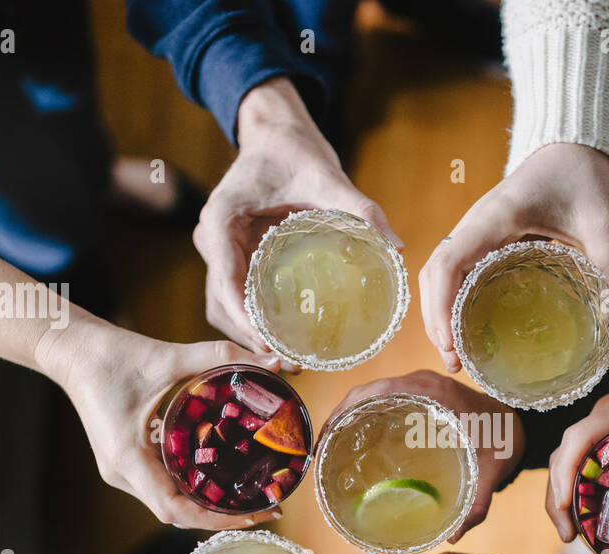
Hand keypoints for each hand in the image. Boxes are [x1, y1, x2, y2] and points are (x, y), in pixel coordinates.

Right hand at [52, 325, 283, 529]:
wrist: (73, 351)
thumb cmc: (112, 356)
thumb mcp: (168, 356)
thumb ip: (220, 356)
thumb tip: (272, 361)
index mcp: (127, 457)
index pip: (173, 509)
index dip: (214, 518)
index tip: (253, 513)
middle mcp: (121, 473)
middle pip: (177, 513)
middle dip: (221, 516)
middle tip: (266, 509)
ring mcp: (121, 470)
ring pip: (170, 503)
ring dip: (208, 506)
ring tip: (251, 498)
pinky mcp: (126, 461)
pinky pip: (164, 486)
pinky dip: (193, 490)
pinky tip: (222, 480)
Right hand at [193, 78, 401, 367]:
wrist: (276, 134)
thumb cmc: (296, 152)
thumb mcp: (327, 176)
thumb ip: (360, 208)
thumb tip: (396, 247)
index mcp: (222, 219)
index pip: (226, 279)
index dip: (245, 318)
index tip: (271, 344)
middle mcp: (213, 237)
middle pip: (220, 302)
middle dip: (248, 338)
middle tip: (287, 364)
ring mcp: (219, 250)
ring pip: (222, 306)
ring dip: (248, 337)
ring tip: (287, 362)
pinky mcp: (231, 257)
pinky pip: (234, 298)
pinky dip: (252, 323)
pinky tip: (283, 342)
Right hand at [323, 370, 525, 540]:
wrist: (521, 421)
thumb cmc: (506, 440)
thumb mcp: (493, 471)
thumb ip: (478, 505)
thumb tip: (453, 535)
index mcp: (433, 393)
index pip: (375, 391)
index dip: (344, 411)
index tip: (326, 437)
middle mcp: (422, 383)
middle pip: (364, 392)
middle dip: (337, 417)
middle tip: (321, 450)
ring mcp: (419, 385)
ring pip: (371, 395)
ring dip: (347, 415)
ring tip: (330, 448)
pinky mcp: (420, 393)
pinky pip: (384, 399)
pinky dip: (364, 415)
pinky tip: (355, 442)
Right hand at [419, 143, 608, 371]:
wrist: (572, 146)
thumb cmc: (584, 176)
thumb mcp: (604, 222)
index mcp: (496, 218)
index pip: (448, 264)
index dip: (441, 306)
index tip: (452, 343)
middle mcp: (474, 224)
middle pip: (434, 276)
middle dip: (436, 321)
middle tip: (455, 363)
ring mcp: (474, 231)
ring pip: (438, 275)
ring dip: (439, 314)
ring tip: (457, 355)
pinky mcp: (482, 238)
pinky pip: (455, 272)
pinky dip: (452, 302)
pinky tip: (468, 330)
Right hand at [545, 306, 608, 547]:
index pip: (579, 438)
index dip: (564, 475)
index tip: (566, 510)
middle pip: (566, 452)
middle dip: (558, 494)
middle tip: (570, 535)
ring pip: (571, 453)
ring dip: (564, 489)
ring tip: (574, 528)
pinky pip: (586, 451)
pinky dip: (579, 479)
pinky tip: (592, 506)